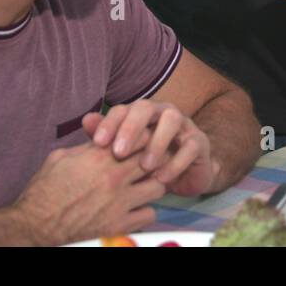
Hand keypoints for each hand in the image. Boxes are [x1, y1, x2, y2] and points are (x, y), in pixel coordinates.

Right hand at [9, 142, 165, 245]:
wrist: (35, 223)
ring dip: (153, 186)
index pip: (142, 137)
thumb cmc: (44, 189)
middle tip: (147, 165)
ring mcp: (119, 202)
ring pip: (158, 188)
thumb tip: (101, 138)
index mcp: (100, 156)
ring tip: (143, 187)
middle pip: (154, 160)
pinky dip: (145, 212)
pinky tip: (135, 209)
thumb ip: (87, 147)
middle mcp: (114, 176)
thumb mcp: (62, 157)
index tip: (141, 145)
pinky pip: (149, 215)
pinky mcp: (118, 225)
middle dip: (153, 160)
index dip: (145, 140)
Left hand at [83, 100, 215, 196]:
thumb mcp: (128, 153)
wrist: (186, 174)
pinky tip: (162, 178)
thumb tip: (86, 120)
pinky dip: (176, 162)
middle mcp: (162, 112)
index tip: (97, 143)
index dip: (110, 123)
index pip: (123, 109)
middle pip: (146, 107)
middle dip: (131, 128)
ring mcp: (183, 125)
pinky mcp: (199, 141)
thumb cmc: (149, 161)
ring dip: (157, 142)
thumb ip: (107, 136)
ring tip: (144, 166)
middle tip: (118, 152)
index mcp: (141, 113)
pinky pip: (190, 145)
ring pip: (172, 120)